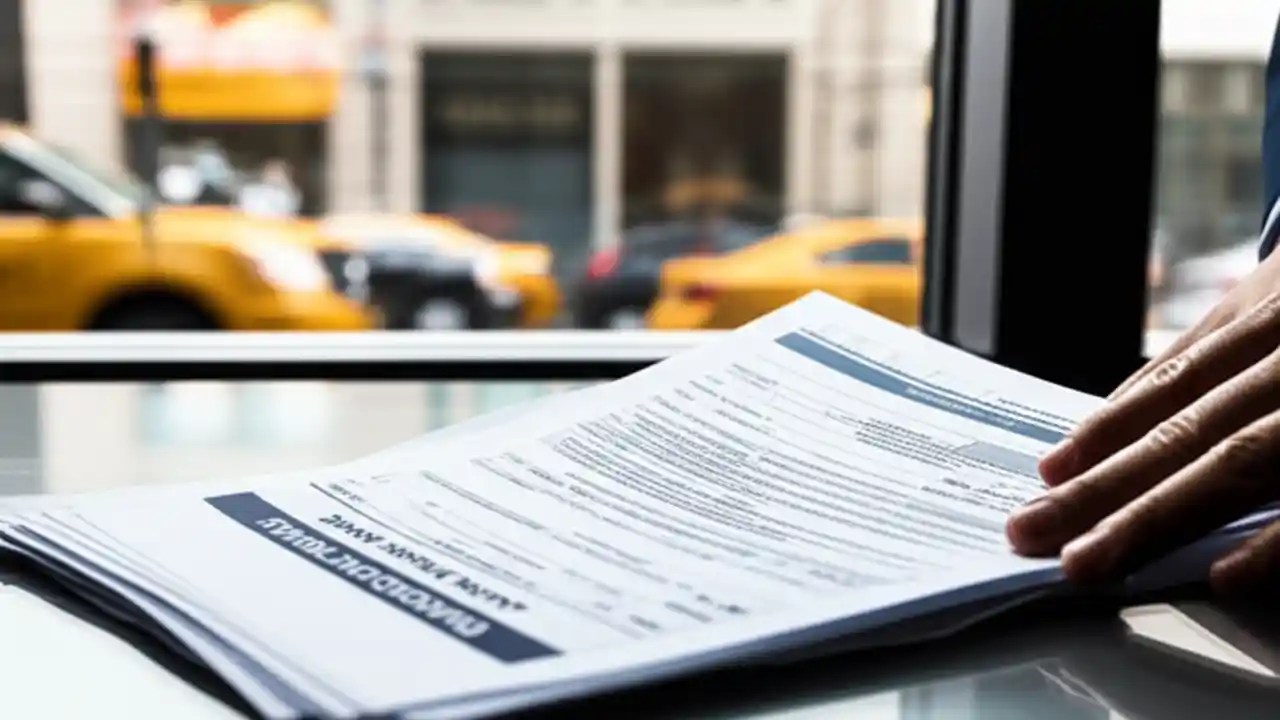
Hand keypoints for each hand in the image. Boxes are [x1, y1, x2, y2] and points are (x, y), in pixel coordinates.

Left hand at [1006, 249, 1279, 593]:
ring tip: (1090, 561)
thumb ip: (1208, 349)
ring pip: (1244, 461)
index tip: (1044, 479)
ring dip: (1160, 517)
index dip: (1105, 432)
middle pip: (1191, 431)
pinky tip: (1224, 577)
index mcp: (1274, 318)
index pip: (1173, 385)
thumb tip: (1113, 410)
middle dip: (1105, 490)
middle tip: (1028, 535)